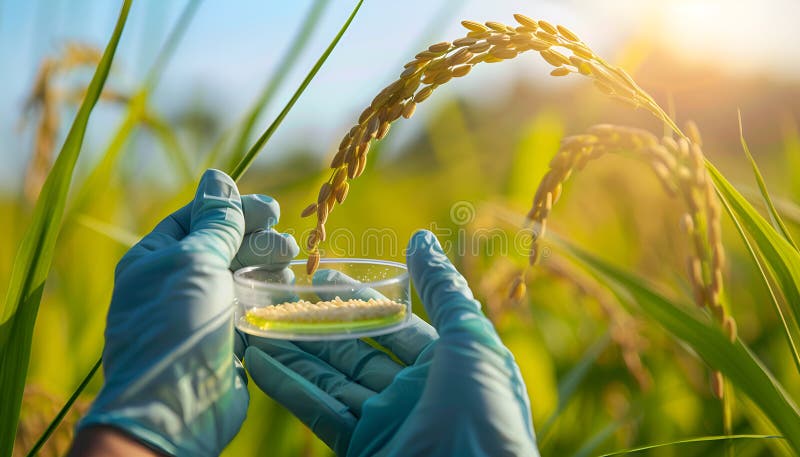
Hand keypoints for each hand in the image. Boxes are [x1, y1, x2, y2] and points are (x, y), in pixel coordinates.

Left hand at [75, 169, 297, 455]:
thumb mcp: (194, 262)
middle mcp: (178, 282)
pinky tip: (290, 288)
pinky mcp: (229, 339)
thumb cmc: (176, 326)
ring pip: (244, 274)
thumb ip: (214, 222)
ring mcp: (204, 312)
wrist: (176, 409)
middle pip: (225, 244)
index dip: (233, 209)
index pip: (197, 218)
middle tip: (284, 241)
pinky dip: (273, 294)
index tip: (269, 209)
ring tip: (288, 262)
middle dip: (256, 237)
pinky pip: (254, 306)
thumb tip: (217, 176)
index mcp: (156, 260)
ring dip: (268, 264)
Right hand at [244, 230, 539, 455]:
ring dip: (296, 351)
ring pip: (332, 378)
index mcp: (447, 364)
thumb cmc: (484, 413)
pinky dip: (289, 386)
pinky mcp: (362, 447)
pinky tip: (260, 360)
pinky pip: (320, 411)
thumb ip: (443, 289)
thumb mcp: (472, 341)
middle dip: (322, 321)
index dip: (362, 298)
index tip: (324, 275)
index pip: (397, 324)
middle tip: (283, 293)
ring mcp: (386, 421)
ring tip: (260, 319)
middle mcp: (414, 391)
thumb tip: (420, 238)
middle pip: (358, 349)